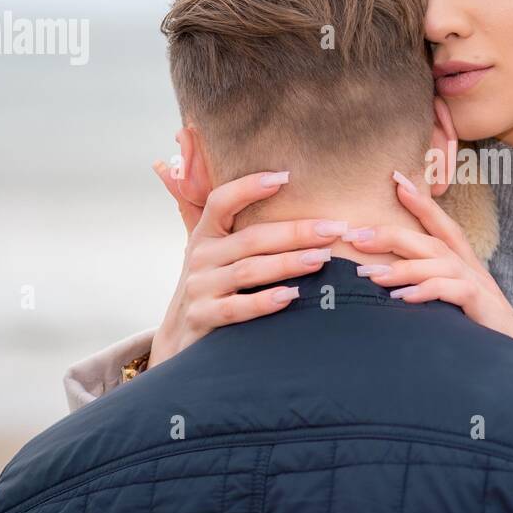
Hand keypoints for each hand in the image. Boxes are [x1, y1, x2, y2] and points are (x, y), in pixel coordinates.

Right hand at [147, 167, 348, 366]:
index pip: (220, 201)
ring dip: (288, 263)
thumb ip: (235, 226)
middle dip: (295, 232)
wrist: (180, 336)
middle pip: (250, 239)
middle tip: (332, 229)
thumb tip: (277, 188)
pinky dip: (264, 302)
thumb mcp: (215, 253)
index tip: (285, 177)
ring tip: (322, 258)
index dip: (248, 187)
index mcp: (205, 234)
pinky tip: (291, 296)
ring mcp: (199, 288)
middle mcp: (200, 257)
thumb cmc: (212, 286)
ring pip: (248, 271)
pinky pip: (236, 308)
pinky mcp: (203, 317)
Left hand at [345, 171, 512, 350]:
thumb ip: (431, 294)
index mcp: (465, 266)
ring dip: (403, 267)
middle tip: (356, 236)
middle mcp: (472, 270)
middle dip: (393, 234)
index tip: (396, 181)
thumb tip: (391, 289)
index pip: (442, 227)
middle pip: (432, 241)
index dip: (422, 204)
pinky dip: (428, 290)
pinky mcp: (484, 307)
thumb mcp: (454, 309)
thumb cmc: (483, 335)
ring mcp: (480, 287)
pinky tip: (404, 298)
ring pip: (440, 264)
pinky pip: (454, 291)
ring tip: (371, 275)